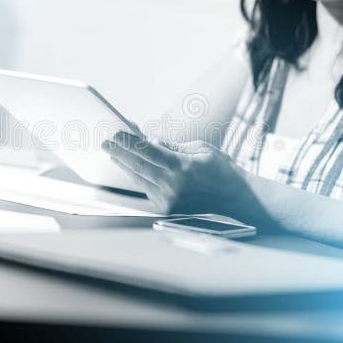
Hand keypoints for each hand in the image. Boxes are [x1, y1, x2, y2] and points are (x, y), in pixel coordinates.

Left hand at [101, 131, 255, 214]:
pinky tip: (129, 166)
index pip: (148, 152)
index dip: (129, 142)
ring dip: (124, 164)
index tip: (116, 133)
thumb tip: (148, 142)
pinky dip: (137, 176)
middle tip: (105, 142)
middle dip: (119, 153)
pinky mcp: (168, 208)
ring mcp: (169, 200)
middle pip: (138, 167)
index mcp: (182, 168)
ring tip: (112, 152)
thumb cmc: (221, 170)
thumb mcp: (200, 149)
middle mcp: (173, 186)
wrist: (236, 199)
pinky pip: (147, 189)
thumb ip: (171, 147)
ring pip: (139, 179)